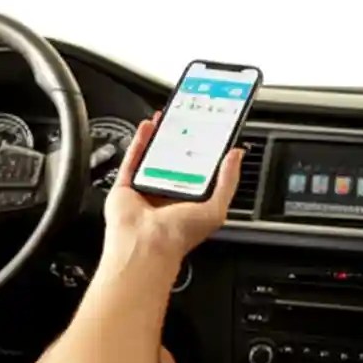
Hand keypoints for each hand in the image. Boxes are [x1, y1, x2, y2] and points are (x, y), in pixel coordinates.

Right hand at [103, 112, 244, 260]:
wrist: (147, 245)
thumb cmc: (179, 235)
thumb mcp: (216, 208)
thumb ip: (228, 181)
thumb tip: (236, 155)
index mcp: (189, 200)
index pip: (199, 169)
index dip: (204, 150)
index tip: (209, 132)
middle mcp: (167, 194)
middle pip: (173, 159)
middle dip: (179, 139)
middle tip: (186, 120)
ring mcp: (145, 189)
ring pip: (151, 156)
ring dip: (158, 136)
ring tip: (166, 118)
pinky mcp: (126, 186)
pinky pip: (131, 159)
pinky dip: (138, 141)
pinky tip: (147, 126)